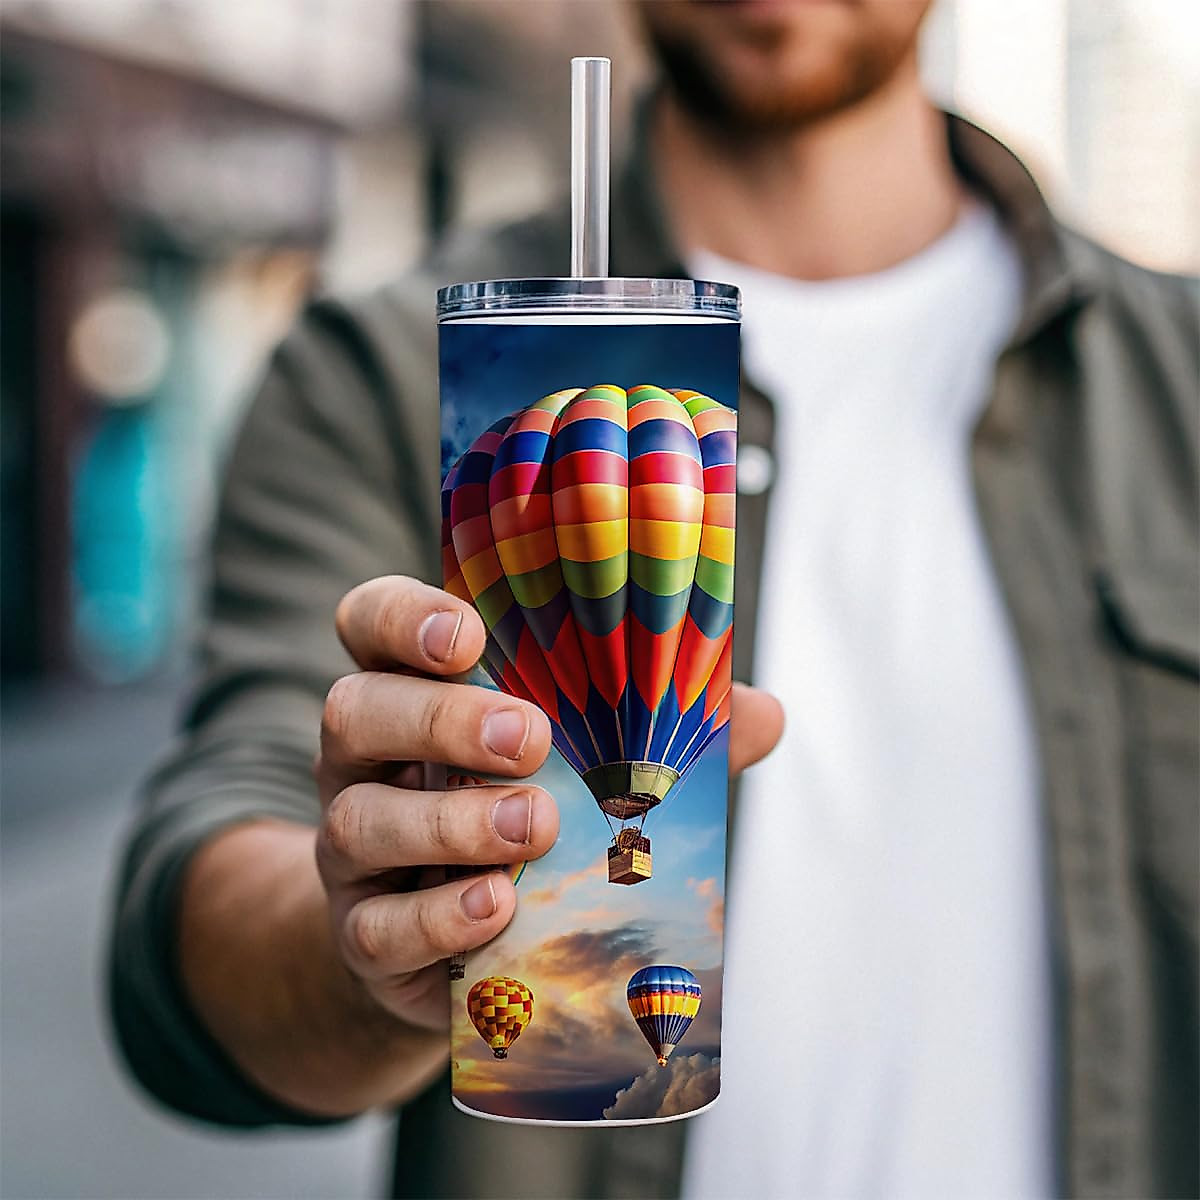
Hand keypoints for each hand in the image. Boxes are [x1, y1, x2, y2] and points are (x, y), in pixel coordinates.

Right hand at [314, 575, 782, 1035]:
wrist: (472, 947)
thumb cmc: (535, 821)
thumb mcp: (592, 764)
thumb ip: (665, 733)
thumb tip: (762, 714)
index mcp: (414, 691)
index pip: (372, 624)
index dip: (405, 616)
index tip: (470, 634)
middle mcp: (366, 761)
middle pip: (356, 708)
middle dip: (442, 718)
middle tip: (530, 736)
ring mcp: (352, 848)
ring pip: (356, 818)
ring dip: (450, 822)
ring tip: (536, 827)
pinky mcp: (363, 934)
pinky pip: (373, 924)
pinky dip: (438, 916)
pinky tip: (498, 905)